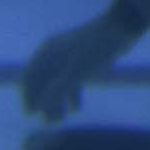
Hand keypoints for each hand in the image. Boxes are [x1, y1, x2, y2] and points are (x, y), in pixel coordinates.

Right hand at [18, 0, 135, 125]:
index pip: (29, 77)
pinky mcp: (81, 59)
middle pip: (42, 82)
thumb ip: (57, 90)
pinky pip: (70, 79)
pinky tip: (76, 108)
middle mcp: (52, 54)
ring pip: (56, 82)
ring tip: (61, 119)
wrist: (120, 28)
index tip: (31, 115)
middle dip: (44, 102)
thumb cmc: (95, 49)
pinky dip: (71, 94)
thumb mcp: (76, 72)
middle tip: (49, 122)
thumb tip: (39, 106)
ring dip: (57, 100)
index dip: (28, 97)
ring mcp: (67, 56)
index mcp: (47, 53)